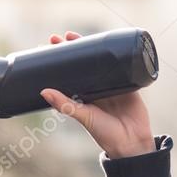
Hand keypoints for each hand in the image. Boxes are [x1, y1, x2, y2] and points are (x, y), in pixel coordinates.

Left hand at [39, 31, 155, 157]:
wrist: (131, 142)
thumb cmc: (105, 134)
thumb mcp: (83, 116)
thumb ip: (65, 105)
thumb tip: (44, 91)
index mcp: (83, 95)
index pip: (68, 74)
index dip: (59, 61)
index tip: (47, 48)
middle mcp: (95, 87)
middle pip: (81, 63)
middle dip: (70, 49)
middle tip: (57, 38)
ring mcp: (111, 83)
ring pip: (99, 61)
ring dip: (88, 47)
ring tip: (73, 35)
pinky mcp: (128, 81)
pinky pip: (121, 64)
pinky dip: (115, 53)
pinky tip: (107, 40)